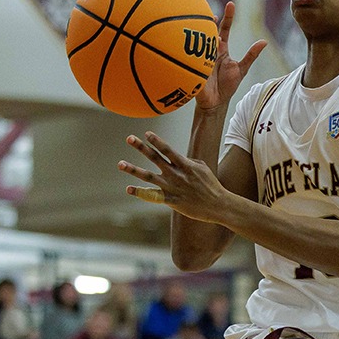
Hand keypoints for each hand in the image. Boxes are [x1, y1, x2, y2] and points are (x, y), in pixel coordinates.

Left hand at [120, 133, 234, 223]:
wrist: (218, 205)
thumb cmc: (211, 185)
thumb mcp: (202, 167)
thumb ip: (187, 161)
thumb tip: (177, 158)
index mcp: (185, 165)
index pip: (167, 149)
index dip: (156, 141)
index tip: (146, 133)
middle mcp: (176, 174)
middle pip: (155, 158)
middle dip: (141, 147)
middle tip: (129, 138)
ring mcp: (172, 188)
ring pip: (149, 177)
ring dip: (133, 169)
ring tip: (120, 164)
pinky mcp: (171, 201)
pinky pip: (153, 196)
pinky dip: (140, 192)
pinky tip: (129, 189)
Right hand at [194, 1, 265, 112]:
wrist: (216, 103)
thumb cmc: (227, 86)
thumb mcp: (241, 69)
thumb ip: (251, 55)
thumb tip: (264, 42)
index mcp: (222, 49)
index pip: (224, 29)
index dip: (228, 17)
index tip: (231, 4)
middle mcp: (210, 50)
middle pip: (209, 31)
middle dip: (210, 23)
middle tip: (212, 16)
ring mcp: (200, 58)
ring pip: (199, 41)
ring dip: (202, 36)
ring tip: (206, 32)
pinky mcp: (194, 68)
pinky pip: (191, 57)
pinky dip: (192, 52)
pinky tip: (193, 47)